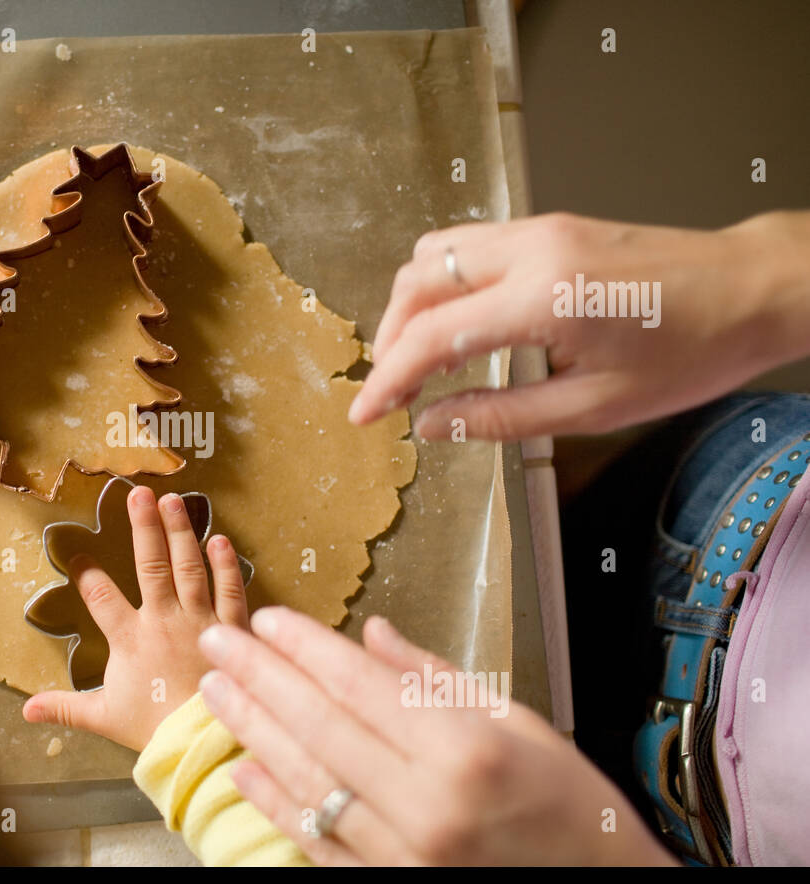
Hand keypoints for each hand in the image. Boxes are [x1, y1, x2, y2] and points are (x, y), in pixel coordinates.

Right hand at [23, 485, 250, 751]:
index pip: (102, 599)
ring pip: (189, 567)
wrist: (204, 742)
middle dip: (143, 527)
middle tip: (137, 493)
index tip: (79, 554)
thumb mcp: (103, 717)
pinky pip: (230, 590)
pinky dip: (226, 565)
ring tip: (172, 501)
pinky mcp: (232, 628)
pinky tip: (220, 539)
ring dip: (180, 532)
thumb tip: (25, 710)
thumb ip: (65, 707)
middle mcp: (164, 622)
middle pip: (151, 566)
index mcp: (130, 640)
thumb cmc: (155, 728)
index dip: (88, 575)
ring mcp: (200, 621)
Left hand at [197, 607, 677, 865]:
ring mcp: (403, 856)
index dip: (306, 648)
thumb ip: (434, 679)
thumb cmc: (570, 806)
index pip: (360, 686)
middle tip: (220, 641)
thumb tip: (371, 635)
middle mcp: (428, 808)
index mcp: (466, 753)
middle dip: (260, 677)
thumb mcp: (518, 723)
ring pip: (306, 782)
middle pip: (319, 728)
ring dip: (252, 732)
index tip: (269, 619)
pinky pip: (316, 841)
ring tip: (216, 690)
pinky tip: (242, 770)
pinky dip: (276, 804)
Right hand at [349, 210, 809, 440]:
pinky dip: (441, 285)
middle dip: (389, 341)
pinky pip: (468, 246)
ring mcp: (539, 228)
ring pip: (433, 255)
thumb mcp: (595, 407)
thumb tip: (433, 424)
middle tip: (389, 393)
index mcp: (545, 299)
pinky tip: (454, 325)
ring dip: (410, 307)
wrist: (752, 288)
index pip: (432, 337)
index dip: (387, 380)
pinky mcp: (549, 225)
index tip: (365, 414)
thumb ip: (502, 416)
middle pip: (417, 283)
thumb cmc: (692, 350)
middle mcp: (532, 249)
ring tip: (415, 360)